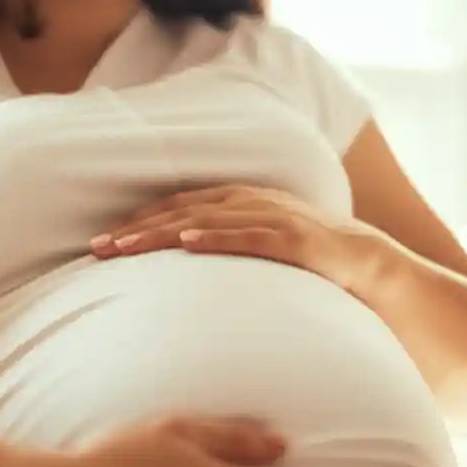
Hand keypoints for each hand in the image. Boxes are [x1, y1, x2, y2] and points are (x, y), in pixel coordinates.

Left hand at [90, 185, 387, 295]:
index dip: (139, 221)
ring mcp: (273, 217)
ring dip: (161, 232)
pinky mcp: (294, 239)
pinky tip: (186, 242)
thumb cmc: (310, 261)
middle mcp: (252, 201)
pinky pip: (249, 235)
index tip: (102, 242)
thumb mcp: (262, 246)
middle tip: (95, 249)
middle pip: (181, 210)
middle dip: (136, 229)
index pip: (178, 207)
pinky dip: (216, 236)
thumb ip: (227, 246)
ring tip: (124, 247)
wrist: (371, 265)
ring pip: (205, 220)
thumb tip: (184, 262)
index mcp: (241, 201)